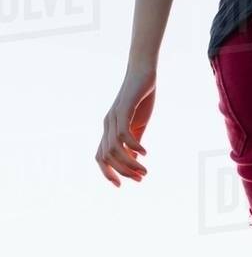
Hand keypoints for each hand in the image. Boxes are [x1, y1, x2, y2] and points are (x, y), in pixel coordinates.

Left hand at [95, 64, 154, 186]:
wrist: (143, 71)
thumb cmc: (141, 97)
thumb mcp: (138, 123)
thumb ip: (133, 141)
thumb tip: (131, 161)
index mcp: (109, 129)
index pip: (100, 157)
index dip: (107, 173)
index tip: (121, 185)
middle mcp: (107, 124)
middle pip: (106, 157)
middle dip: (123, 172)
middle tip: (141, 178)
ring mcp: (114, 116)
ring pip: (114, 148)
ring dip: (129, 163)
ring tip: (145, 170)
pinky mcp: (123, 108)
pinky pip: (124, 133)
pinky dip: (133, 146)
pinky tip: (145, 152)